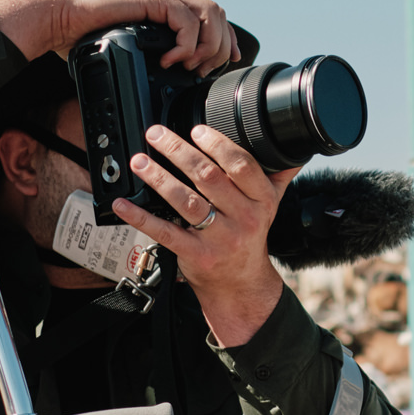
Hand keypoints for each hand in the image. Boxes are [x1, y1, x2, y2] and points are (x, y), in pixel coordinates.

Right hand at [0, 0, 236, 73]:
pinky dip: (186, 44)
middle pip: (217, 15)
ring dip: (207, 45)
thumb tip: (151, 86)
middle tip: (204, 71)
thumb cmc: (80, 31)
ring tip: (189, 67)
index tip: (223, 64)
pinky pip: (187, 20)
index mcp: (164, 7)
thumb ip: (143, 57)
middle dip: (220, 46)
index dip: (224, 40)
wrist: (57, 12)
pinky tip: (170, 60)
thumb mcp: (123, 48)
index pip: (210, 17)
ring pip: (210, 14)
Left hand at [110, 124, 295, 346]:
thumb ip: (277, 176)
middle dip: (178, 152)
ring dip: (159, 177)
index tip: (195, 130)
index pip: (241, 165)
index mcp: (262, 201)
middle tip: (156, 135)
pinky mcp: (195, 255)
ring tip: (140, 161)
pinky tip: (124, 204)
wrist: (241, 284)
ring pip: (185, 201)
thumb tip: (289, 147)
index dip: (217, 145)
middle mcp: (243, 219)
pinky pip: (164, 232)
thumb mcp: (271, 207)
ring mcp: (218, 238)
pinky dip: (141, 216)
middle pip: (208, 177)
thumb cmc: (250, 239)